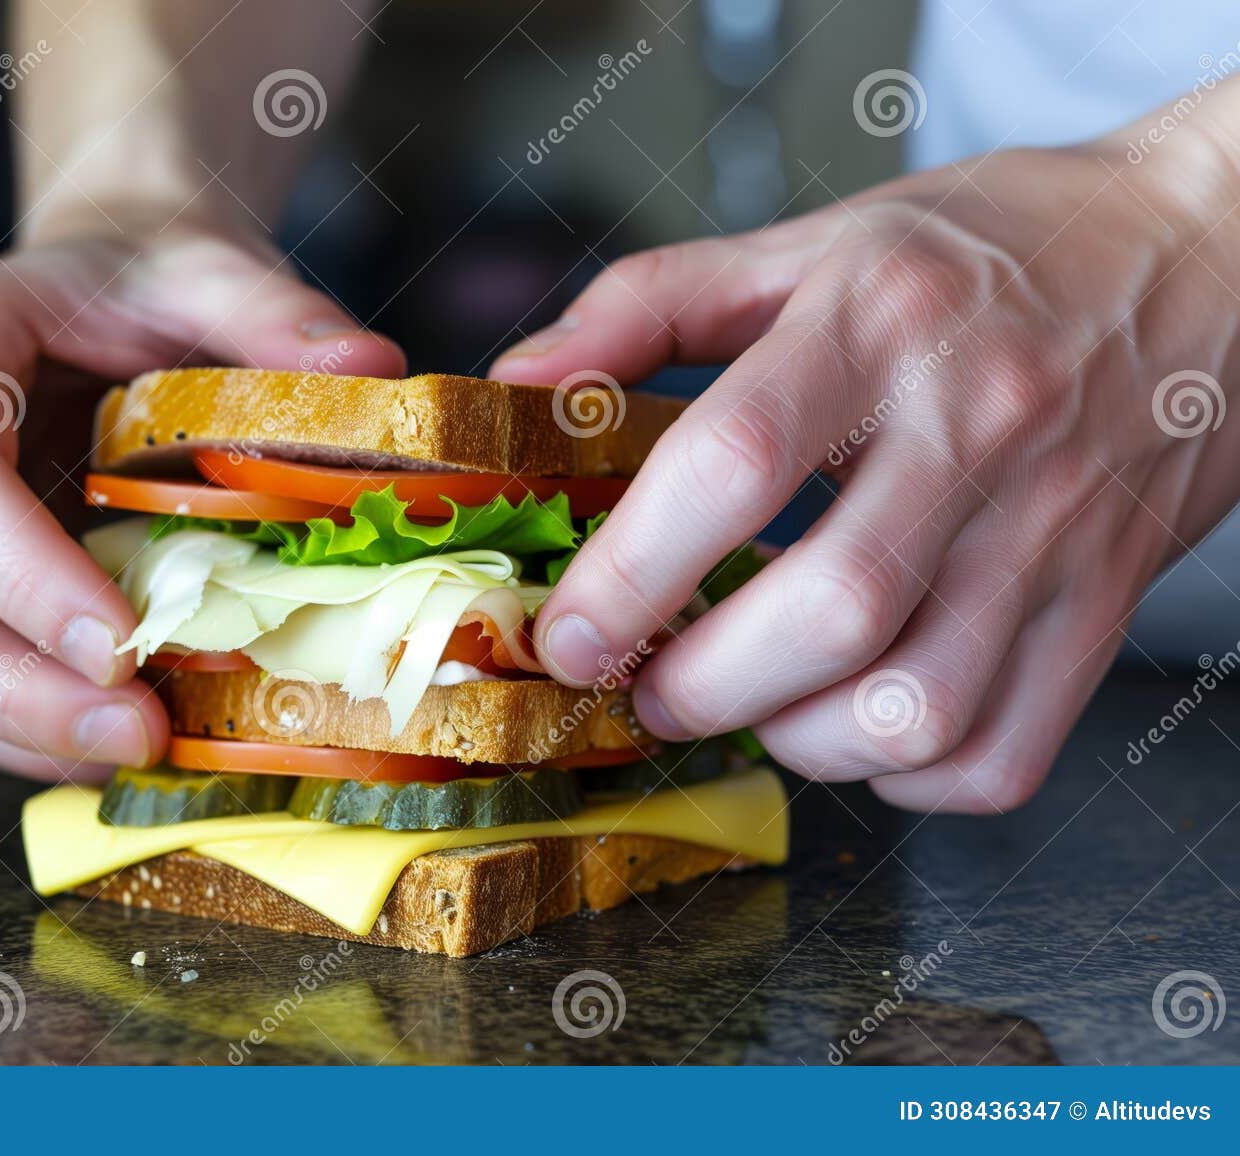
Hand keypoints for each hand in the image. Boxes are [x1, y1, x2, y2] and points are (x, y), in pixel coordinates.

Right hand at [0, 216, 404, 778]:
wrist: (93, 286)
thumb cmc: (147, 281)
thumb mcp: (212, 273)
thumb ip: (277, 314)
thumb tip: (373, 372)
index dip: (24, 574)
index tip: (123, 646)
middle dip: (7, 686)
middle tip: (136, 733)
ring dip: (5, 724)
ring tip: (132, 748)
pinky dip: (3, 726)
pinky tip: (97, 739)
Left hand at [492, 122, 1239, 811]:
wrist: (1208, 256)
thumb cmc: (987, 254)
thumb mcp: (811, 243)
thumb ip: (649, 305)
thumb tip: (522, 383)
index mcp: (879, 322)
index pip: (734, 460)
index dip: (631, 570)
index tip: (569, 632)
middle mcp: (977, 428)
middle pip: (827, 612)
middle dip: (699, 685)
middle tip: (645, 688)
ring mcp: (1053, 528)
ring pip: (915, 708)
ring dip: (794, 742)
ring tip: (748, 707)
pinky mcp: (1103, 604)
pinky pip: (999, 752)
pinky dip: (903, 779)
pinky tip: (855, 729)